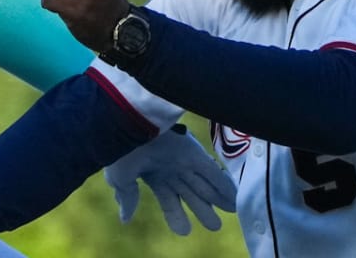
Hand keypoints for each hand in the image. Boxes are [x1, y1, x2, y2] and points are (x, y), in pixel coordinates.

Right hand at [104, 124, 236, 235]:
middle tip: (215, 225)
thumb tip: (125, 218)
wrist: (127, 125)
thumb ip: (128, 197)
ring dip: (220, 200)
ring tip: (234, 211)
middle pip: (192, 195)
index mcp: (154, 178)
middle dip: (204, 211)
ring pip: (206, 186)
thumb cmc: (121, 151)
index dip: (176, 216)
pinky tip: (236, 196)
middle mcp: (172, 171)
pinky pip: (213, 174)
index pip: (168, 203)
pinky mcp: (195, 154)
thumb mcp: (120, 178)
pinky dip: (225, 186)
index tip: (185, 230)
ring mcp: (184, 163)